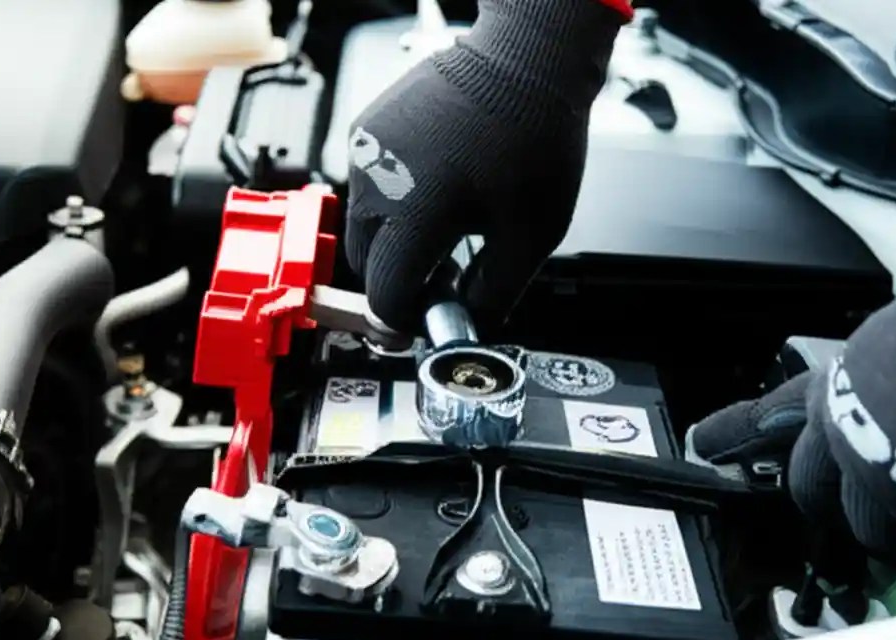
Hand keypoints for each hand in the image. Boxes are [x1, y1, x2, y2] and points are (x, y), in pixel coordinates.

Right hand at [344, 0, 624, 330]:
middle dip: (400, 278)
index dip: (408, 318)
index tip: (428, 318)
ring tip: (446, 224)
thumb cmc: (534, 135)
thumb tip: (471, 324)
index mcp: (414, 216)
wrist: (524, 60)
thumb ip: (495, 293)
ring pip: (362, 224)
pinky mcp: (366, 128)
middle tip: (446, 274)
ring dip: (393, 238)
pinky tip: (436, 184)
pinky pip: (366, 183)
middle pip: (366, 264)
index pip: (385, 296)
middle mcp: (377, 184)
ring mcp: (365, 152)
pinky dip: (391, 198)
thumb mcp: (531, 235)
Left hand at [688, 195, 895, 572]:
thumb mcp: (895, 342)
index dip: (730, 434)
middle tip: (849, 505)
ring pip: (874, 534)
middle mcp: (847, 443)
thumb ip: (876, 386)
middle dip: (828, 504)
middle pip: (812, 495)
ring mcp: (889, 486)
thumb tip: (890, 406)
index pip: (762, 418)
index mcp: (831, 391)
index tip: (705, 444)